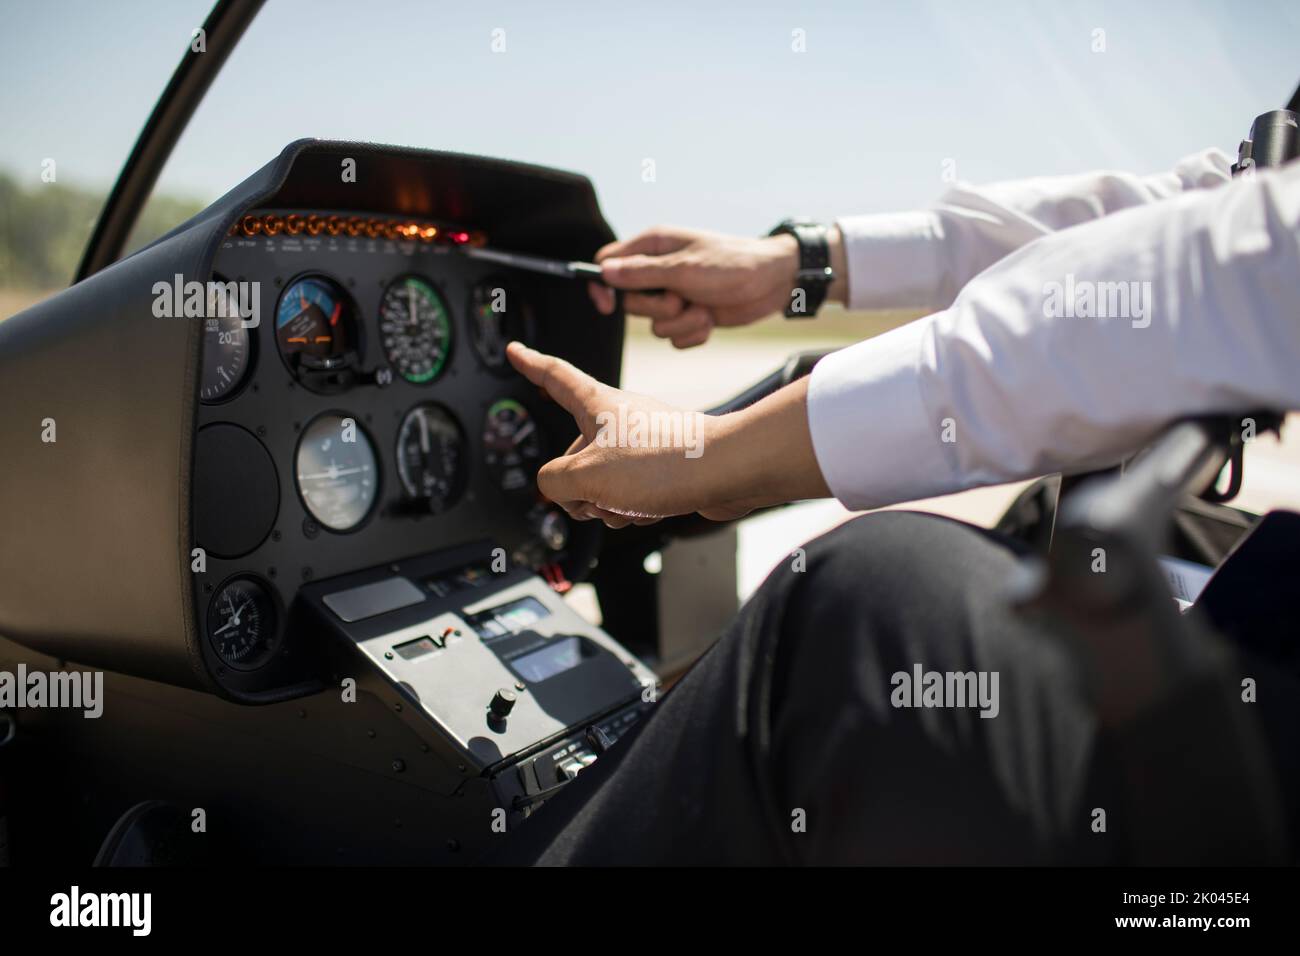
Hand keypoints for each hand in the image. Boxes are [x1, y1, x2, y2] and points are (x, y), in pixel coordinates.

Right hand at [506, 342, 829, 526]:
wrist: (727, 472)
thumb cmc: (666, 461)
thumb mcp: (587, 475)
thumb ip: (554, 482)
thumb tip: (555, 488)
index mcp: (597, 406)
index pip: (555, 377)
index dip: (531, 364)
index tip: (517, 351)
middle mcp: (620, 419)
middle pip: (574, 453)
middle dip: (577, 485)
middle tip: (593, 498)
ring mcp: (643, 442)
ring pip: (602, 479)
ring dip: (607, 502)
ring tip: (628, 503)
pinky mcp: (665, 466)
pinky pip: (631, 492)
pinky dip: (633, 506)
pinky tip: (649, 509)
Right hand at [587, 225, 803, 347]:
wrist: (774, 282)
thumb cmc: (733, 265)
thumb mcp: (685, 269)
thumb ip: (642, 273)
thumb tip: (604, 272)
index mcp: (653, 248)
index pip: (608, 264)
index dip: (603, 286)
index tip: (607, 306)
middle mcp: (660, 271)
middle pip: (630, 302)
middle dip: (657, 309)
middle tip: (681, 299)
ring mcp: (676, 295)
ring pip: (655, 325)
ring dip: (681, 323)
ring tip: (704, 309)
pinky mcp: (690, 316)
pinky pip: (675, 338)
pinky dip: (693, 334)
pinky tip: (711, 320)